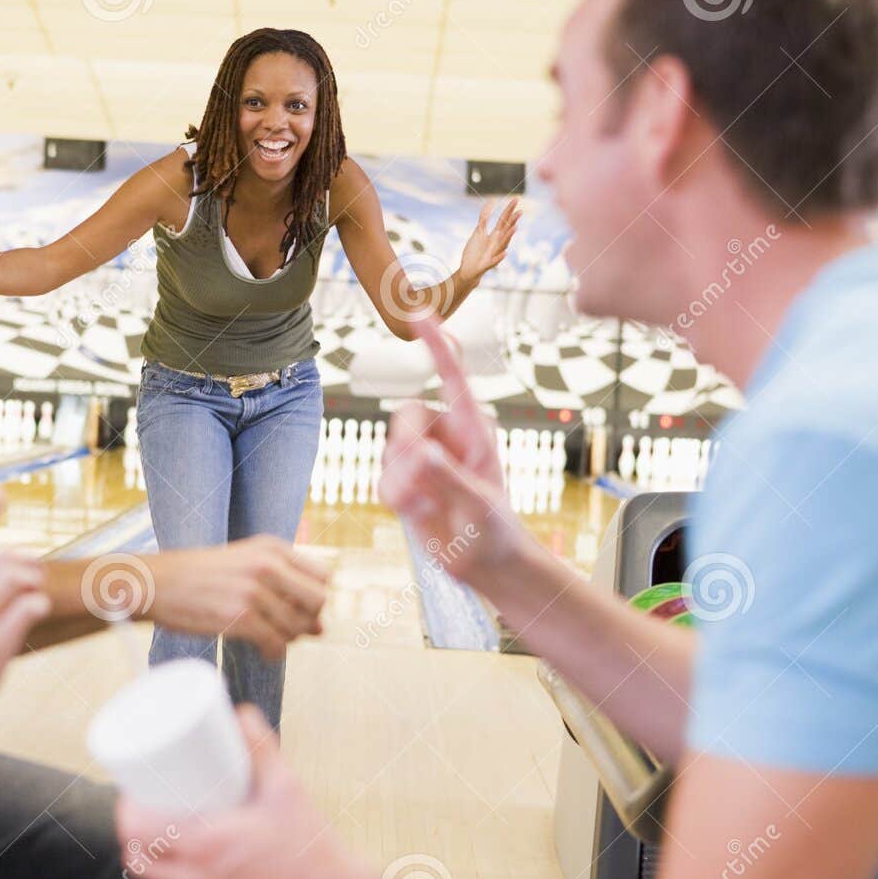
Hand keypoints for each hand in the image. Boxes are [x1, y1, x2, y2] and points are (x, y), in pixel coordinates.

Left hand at [117, 706, 368, 878]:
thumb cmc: (312, 850)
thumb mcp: (287, 789)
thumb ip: (261, 747)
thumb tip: (241, 715)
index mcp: (207, 846)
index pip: (137, 831)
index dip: (127, 812)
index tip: (132, 796)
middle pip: (139, 861)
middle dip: (136, 838)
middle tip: (148, 815)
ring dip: (155, 868)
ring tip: (164, 845)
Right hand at [147, 537, 328, 659]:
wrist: (157, 582)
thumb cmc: (200, 576)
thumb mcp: (245, 565)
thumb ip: (285, 590)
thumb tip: (322, 629)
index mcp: (271, 547)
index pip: (323, 576)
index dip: (314, 598)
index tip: (297, 609)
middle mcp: (267, 565)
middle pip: (318, 601)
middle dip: (308, 619)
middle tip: (287, 627)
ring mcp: (253, 590)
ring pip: (297, 626)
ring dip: (287, 639)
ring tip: (267, 637)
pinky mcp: (239, 617)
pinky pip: (276, 643)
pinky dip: (274, 653)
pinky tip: (263, 651)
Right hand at [378, 316, 525, 589]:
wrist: (484, 564)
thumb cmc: (495, 531)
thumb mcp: (480, 506)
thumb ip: (451, 479)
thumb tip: (422, 453)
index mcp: (473, 428)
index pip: (451, 377)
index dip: (435, 344)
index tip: (418, 314)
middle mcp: (445, 435)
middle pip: (404, 415)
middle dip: (407, 449)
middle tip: (425, 479)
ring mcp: (423, 458)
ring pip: (390, 450)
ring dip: (405, 483)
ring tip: (433, 507)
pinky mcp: (405, 481)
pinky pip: (382, 477)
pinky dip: (397, 498)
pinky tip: (421, 514)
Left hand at [458, 197, 521, 281]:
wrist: (468, 269)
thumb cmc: (475, 251)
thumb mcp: (479, 232)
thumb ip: (484, 218)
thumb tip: (490, 202)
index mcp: (495, 234)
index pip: (504, 219)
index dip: (509, 209)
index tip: (516, 198)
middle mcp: (498, 242)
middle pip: (506, 229)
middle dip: (513, 220)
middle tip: (520, 211)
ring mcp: (495, 253)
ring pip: (504, 243)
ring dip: (509, 236)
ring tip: (515, 227)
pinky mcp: (490, 264)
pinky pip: (496, 260)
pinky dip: (501, 256)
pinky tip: (505, 252)